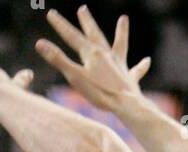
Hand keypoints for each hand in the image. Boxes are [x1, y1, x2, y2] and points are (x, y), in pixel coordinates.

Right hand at [36, 8, 150, 113]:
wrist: (125, 105)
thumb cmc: (100, 93)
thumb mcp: (75, 76)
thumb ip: (58, 59)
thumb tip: (40, 44)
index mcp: (91, 54)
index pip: (72, 36)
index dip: (60, 25)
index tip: (51, 13)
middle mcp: (106, 55)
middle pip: (95, 34)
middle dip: (87, 22)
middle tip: (82, 9)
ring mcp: (119, 65)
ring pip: (119, 44)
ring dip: (121, 31)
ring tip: (123, 19)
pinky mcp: (129, 78)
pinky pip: (136, 70)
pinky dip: (141, 66)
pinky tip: (147, 61)